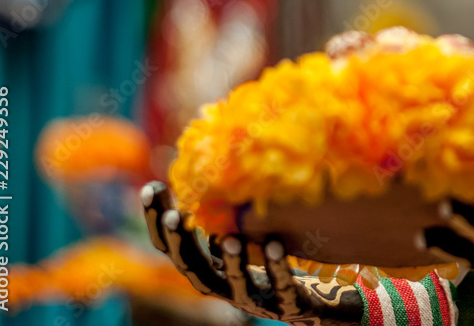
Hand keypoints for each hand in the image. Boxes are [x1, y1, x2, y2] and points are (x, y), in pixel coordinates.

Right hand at [142, 182, 362, 325]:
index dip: (157, 220)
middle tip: (174, 214)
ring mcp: (256, 299)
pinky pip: (281, 287)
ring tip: (229, 238)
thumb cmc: (276, 257)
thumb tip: (210, 168)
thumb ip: (226, 213)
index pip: (173, 246)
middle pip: (192, 268)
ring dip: (231, 262)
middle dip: (181, 242)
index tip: (152, 187)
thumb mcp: (247, 232)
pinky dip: (276, 267)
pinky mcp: (288, 305)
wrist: (321, 299)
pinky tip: (274, 243)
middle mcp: (226, 286)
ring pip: (235, 285)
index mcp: (211, 267)